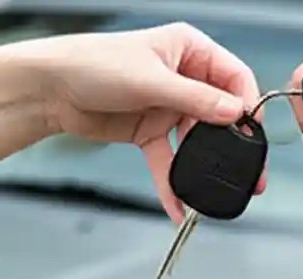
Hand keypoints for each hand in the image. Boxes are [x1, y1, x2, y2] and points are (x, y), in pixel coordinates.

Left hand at [16, 22, 263, 221]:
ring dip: (205, 165)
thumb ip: (196, 99)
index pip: (233, 75)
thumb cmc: (93, 64)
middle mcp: (183, 76)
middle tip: (250, 170)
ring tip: (217, 189)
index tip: (252, 131)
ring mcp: (167, 105)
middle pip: (220, 112)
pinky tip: (180, 204)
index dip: (246, 103)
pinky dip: (173, 182)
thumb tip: (234, 113)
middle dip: (233, 143)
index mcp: (188, 49)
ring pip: (197, 139)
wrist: (50, 89)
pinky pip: (169, 159)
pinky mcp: (150, 130)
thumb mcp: (150, 80)